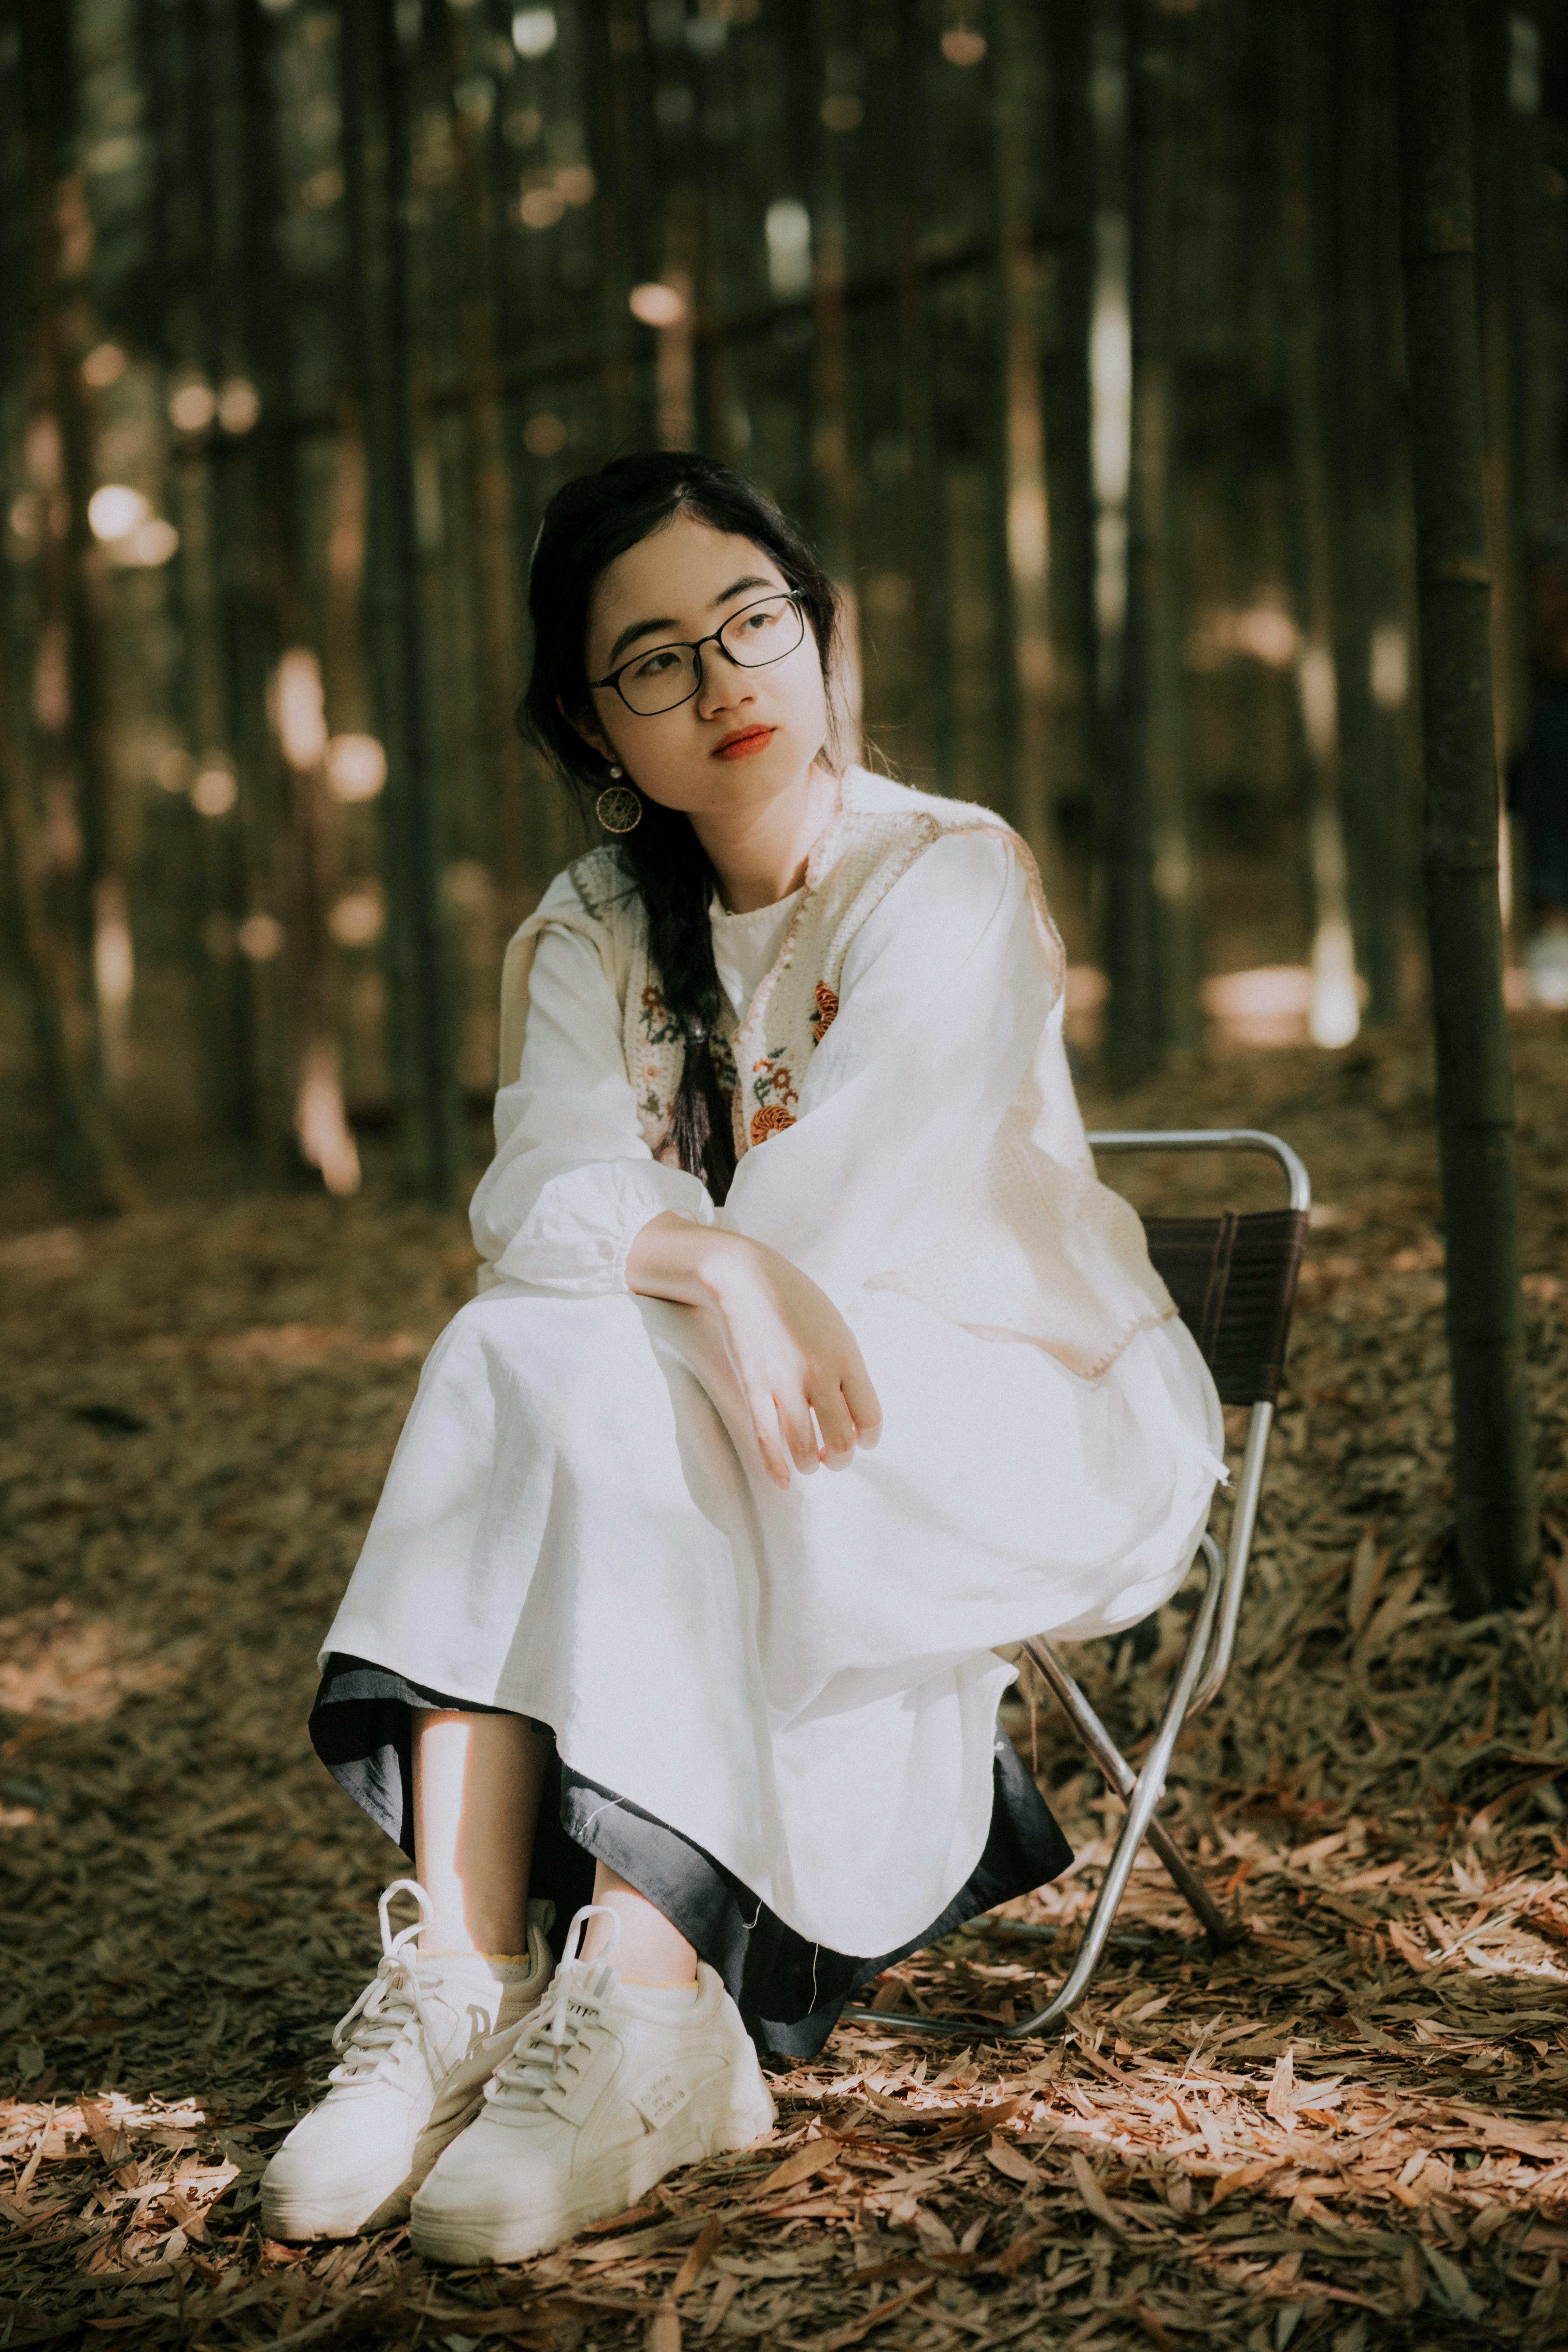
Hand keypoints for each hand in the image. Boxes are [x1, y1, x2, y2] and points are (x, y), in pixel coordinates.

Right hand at [625, 1215, 881, 1491]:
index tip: (862, 1441)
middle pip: (840, 1441)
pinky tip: (783, 1481)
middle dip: (839, 1459)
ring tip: (809, 1463)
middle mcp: (821, 1374)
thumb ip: (847, 1366)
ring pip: (803, 1448)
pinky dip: (776, 1468)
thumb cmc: (795, 1299)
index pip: (870, 1418)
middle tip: (832, 1457)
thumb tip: (853, 1408)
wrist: (745, 1276)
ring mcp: (785, 1383)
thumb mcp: (836, 1326)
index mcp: (847, 1357)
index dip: (868, 1439)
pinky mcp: (754, 1387)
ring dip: (809, 1464)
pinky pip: (767, 1440)